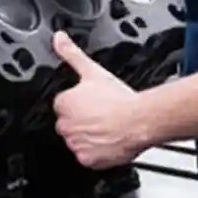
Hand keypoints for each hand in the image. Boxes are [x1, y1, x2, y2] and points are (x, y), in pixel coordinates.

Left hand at [51, 32, 150, 168]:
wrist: (139, 121)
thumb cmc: (118, 99)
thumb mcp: (92, 70)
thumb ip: (72, 54)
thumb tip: (58, 38)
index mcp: (63, 104)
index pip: (64, 104)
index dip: (79, 103)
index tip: (92, 103)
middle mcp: (65, 125)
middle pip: (69, 123)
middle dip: (81, 120)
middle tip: (101, 114)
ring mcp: (76, 143)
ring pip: (78, 140)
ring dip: (88, 136)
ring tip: (107, 126)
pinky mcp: (87, 159)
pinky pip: (87, 157)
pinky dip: (96, 152)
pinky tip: (108, 141)